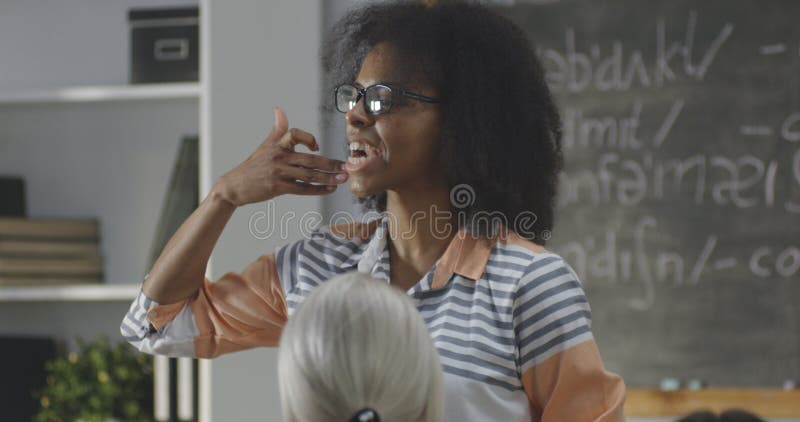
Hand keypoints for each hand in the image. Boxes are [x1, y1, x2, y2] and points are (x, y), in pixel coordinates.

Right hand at [213, 107, 347, 206]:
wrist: (234, 186)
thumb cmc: (254, 165)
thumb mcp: (265, 145)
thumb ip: (278, 129)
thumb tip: (279, 109)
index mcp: (277, 144)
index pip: (296, 135)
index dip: (309, 139)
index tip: (318, 147)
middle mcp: (279, 157)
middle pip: (311, 159)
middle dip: (331, 164)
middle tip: (347, 167)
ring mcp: (279, 172)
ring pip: (309, 175)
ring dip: (328, 178)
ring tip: (343, 179)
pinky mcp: (278, 187)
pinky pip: (303, 189)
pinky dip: (318, 190)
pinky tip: (329, 189)